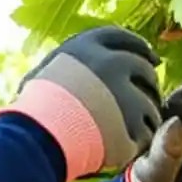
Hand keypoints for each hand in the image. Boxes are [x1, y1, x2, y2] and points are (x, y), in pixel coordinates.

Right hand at [0, 26, 163, 181]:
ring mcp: (125, 91)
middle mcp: (110, 63)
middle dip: (149, 79)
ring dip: (148, 111)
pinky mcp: (133, 121)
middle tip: (149, 91)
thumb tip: (59, 70)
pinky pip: (147, 129)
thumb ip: (58, 68)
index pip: (121, 37)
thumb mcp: (40, 76)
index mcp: (86, 46)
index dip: (137, 46)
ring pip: (150, 100)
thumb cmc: (32, 109)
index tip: (148, 56)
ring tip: (137, 125)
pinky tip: (132, 143)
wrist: (37, 135)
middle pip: (143, 67)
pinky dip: (142, 136)